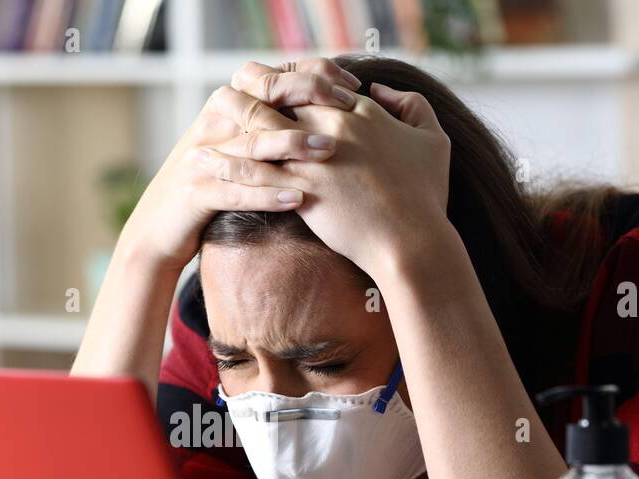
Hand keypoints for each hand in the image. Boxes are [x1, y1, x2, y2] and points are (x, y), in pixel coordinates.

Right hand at [119, 59, 360, 270]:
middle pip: (261, 104)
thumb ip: (266, 128)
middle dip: (306, 106)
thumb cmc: (210, 188)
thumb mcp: (234, 150)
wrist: (159, 228)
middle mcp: (211, 127)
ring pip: (249, 146)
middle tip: (347, 114)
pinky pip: (234, 191)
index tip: (351, 91)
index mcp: (223, 110)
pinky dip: (267, 195)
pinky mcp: (194, 194)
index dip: (311, 79)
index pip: (271, 80)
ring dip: (291, 147)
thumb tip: (321, 113)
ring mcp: (200, 160)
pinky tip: (297, 199)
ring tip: (329, 152)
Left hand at [226, 62, 452, 278]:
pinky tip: (206, 164)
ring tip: (205, 126)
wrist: (412, 241)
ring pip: (258, 128)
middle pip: (278, 93)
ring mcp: (313, 156)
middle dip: (251, 94)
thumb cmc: (426, 197)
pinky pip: (254, 172)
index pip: (312, 78)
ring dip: (228, 125)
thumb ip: (411, 107)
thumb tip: (380, 92)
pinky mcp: (301, 188)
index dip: (289, 80)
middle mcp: (332, 124)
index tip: (272, 88)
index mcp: (360, 109)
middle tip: (228, 100)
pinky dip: (226, 165)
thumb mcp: (434, 141)